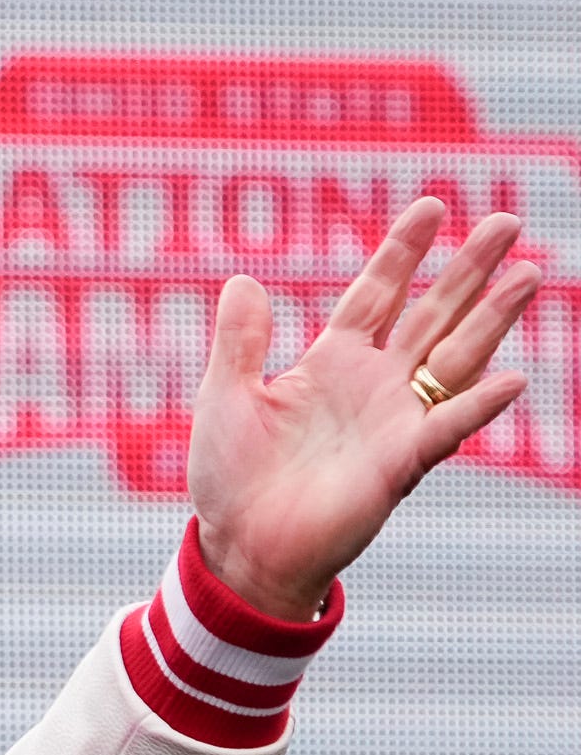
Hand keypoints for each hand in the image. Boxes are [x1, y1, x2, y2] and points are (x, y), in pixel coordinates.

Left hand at [189, 197, 536, 618]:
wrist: (240, 548)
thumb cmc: (230, 479)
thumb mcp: (225, 397)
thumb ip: (239, 341)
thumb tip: (242, 279)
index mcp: (330, 363)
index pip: (375, 294)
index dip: (402, 253)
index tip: (432, 206)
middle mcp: (373, 385)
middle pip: (432, 313)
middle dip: (467, 269)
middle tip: (507, 221)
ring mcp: (394, 421)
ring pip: (455, 358)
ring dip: (492, 318)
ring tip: (529, 272)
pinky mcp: (401, 464)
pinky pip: (446, 429)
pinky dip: (476, 407)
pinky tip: (511, 380)